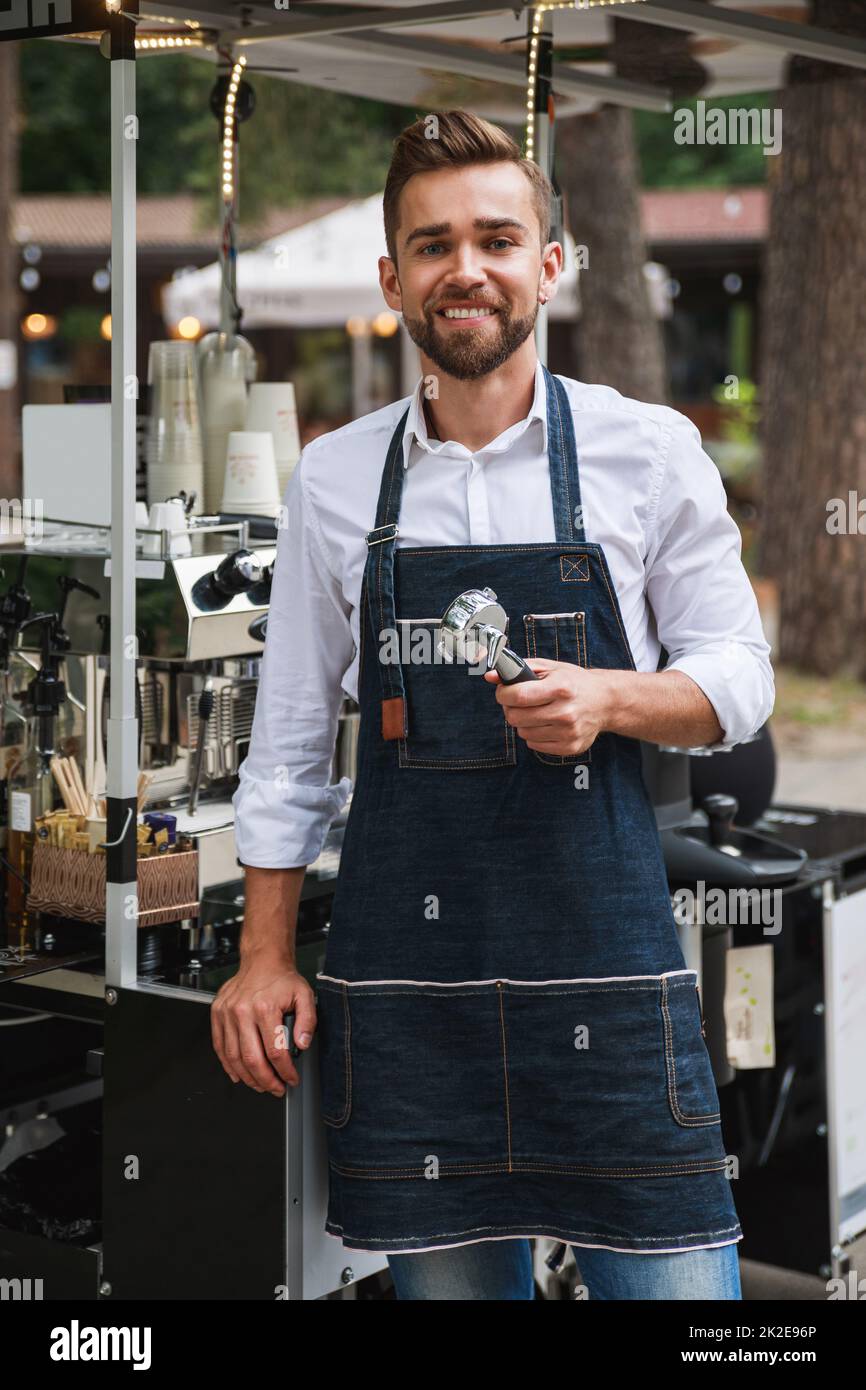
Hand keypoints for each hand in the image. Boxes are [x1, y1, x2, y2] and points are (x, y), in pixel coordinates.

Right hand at [211, 955, 316, 1096]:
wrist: (262, 961)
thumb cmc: (282, 979)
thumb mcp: (305, 995)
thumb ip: (308, 1021)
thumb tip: (302, 1044)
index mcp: (265, 1007)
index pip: (275, 1051)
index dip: (285, 1071)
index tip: (291, 1079)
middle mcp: (242, 1011)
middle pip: (252, 1059)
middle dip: (266, 1081)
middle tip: (276, 1088)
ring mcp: (226, 1013)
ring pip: (233, 1057)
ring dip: (248, 1077)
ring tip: (261, 1085)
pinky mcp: (217, 1014)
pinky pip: (220, 1046)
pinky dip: (228, 1065)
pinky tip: (239, 1074)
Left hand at [484, 657, 611, 756]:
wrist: (605, 701)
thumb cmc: (574, 682)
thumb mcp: (550, 668)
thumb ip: (519, 669)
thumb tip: (490, 677)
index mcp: (561, 688)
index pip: (518, 696)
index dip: (503, 694)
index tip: (503, 691)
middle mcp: (566, 712)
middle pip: (515, 717)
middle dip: (510, 708)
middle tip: (519, 702)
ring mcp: (569, 732)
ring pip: (522, 732)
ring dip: (523, 722)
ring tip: (536, 712)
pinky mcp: (570, 747)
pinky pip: (534, 744)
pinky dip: (534, 734)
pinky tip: (546, 724)